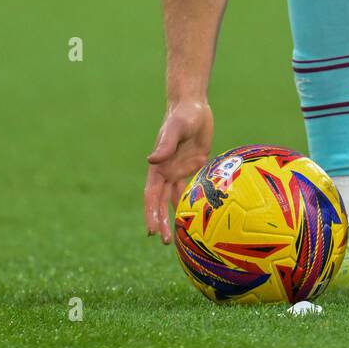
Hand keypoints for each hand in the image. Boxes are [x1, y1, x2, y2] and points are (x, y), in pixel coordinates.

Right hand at [144, 100, 213, 243]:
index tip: (151, 231)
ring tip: (179, 238)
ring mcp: (180, 171)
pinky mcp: (194, 167)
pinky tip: (198, 217)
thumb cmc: (182, 116)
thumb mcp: (175, 129)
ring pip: (176, 199)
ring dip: (176, 217)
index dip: (150, 214)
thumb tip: (151, 159)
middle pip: (162, 203)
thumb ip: (165, 145)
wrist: (194, 105)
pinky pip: (192, 189)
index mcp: (158, 167)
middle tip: (166, 243)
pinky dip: (192, 202)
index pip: (151, 196)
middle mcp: (167, 172)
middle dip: (162, 222)